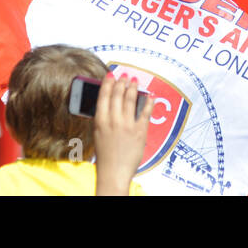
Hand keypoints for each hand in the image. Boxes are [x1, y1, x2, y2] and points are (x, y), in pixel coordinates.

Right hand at [93, 73, 152, 195]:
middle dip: (122, 82)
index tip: (111, 75)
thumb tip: (109, 101)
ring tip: (135, 80)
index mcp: (100, 121)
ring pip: (131, 100)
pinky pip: (145, 113)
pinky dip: (148, 102)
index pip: (103, 96)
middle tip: (125, 75)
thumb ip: (103, 118)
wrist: (113, 172)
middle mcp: (113, 121)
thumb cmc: (105, 154)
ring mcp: (127, 125)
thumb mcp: (98, 133)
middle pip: (118, 95)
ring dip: (133, 88)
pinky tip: (150, 95)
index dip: (108, 83)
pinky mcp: (140, 132)